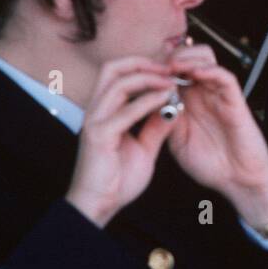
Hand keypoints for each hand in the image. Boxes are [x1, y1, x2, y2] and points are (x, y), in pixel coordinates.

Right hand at [66, 57, 176, 227]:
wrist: (99, 206)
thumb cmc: (117, 180)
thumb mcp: (144, 148)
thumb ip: (155, 127)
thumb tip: (172, 108)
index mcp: (105, 111)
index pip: (119, 74)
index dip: (144, 66)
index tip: (170, 71)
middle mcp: (96, 111)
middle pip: (113, 68)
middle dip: (143, 62)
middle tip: (170, 68)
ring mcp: (95, 121)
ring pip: (117, 82)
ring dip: (148, 77)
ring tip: (171, 80)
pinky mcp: (99, 136)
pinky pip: (125, 111)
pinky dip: (147, 101)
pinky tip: (165, 99)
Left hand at [163, 43, 267, 232]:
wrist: (238, 181)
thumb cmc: (211, 165)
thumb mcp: (176, 140)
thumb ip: (164, 118)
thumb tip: (145, 98)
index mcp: (190, 100)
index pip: (174, 68)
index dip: (158, 63)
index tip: (142, 68)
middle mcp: (205, 93)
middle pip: (190, 55)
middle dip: (171, 55)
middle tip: (157, 66)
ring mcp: (220, 95)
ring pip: (207, 58)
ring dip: (188, 57)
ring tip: (172, 67)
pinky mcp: (236, 101)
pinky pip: (225, 77)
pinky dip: (210, 70)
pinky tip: (194, 74)